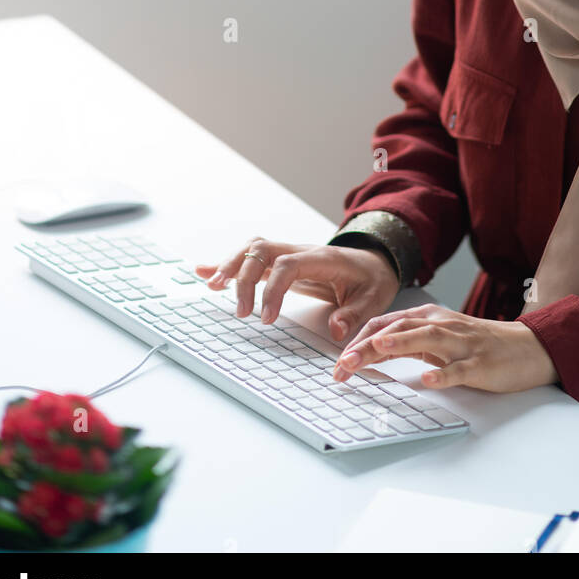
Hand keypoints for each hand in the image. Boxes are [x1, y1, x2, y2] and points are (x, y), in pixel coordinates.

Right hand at [195, 238, 399, 343]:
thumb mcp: (374, 299)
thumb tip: (337, 330)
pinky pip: (250, 257)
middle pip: (262, 250)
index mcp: (322, 258)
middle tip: (242, 313)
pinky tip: (204, 271)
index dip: (272, 289)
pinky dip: (226, 263)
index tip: (266, 319)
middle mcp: (300, 251)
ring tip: (212, 287)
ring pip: (252, 249)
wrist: (373, 261)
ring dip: (230, 265)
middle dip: (244, 278)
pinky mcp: (280, 263)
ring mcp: (288, 254)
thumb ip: (356, 314)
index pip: (287, 265)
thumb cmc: (371, 280)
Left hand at [332, 304, 559, 393]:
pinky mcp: (480, 364)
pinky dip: (444, 372)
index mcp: (429, 318)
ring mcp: (462, 344)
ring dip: (402, 342)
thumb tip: (370, 352)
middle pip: (401, 329)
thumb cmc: (478, 344)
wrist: (527, 347)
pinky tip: (429, 378)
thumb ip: (407, 342)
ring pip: (429, 339)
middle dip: (369, 345)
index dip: (360, 340)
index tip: (339, 362)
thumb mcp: (438, 339)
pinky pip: (460, 368)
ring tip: (378, 348)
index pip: (387, 323)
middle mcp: (443, 325)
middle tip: (344, 363)